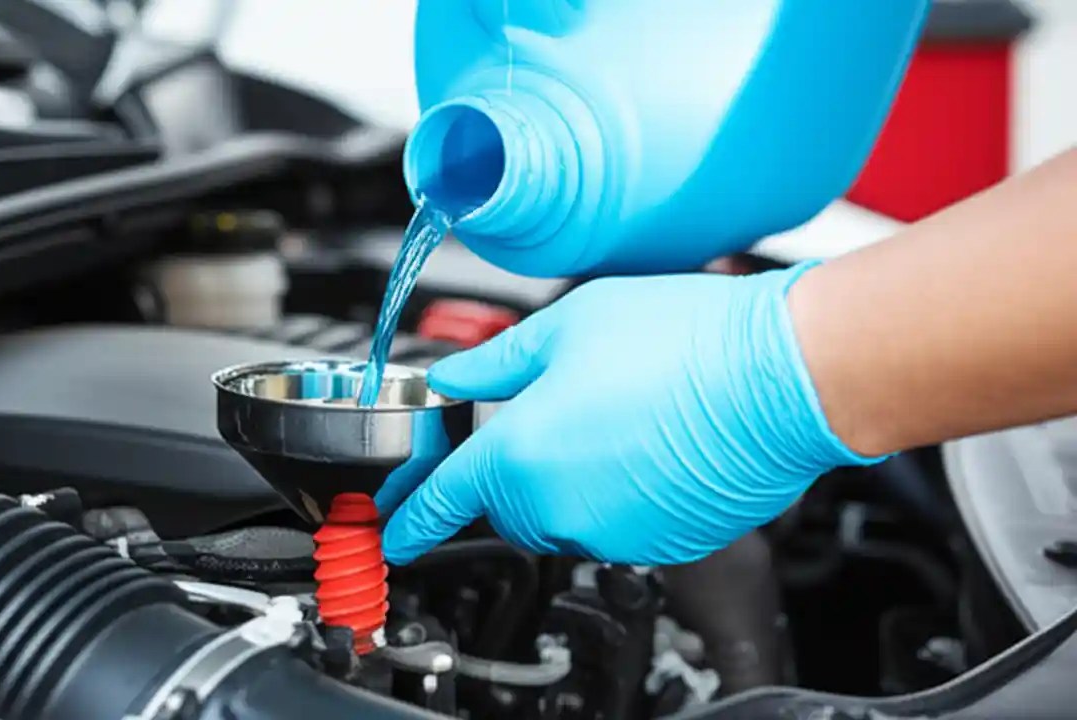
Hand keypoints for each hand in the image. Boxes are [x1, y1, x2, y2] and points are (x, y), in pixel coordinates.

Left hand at [379, 264, 878, 565]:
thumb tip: (452, 379)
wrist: (783, 374)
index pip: (444, 499)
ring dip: (568, 476)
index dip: (412, 514)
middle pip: (506, 503)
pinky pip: (614, 521)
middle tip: (551, 410)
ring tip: (616, 413)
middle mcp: (561, 507)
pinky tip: (648, 439)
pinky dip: (616, 490)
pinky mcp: (663, 542)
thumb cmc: (686, 341)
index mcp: (522, 454)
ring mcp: (615, 532)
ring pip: (562, 514)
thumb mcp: (564, 328)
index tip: (394, 528)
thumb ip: (494, 363)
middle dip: (510, 466)